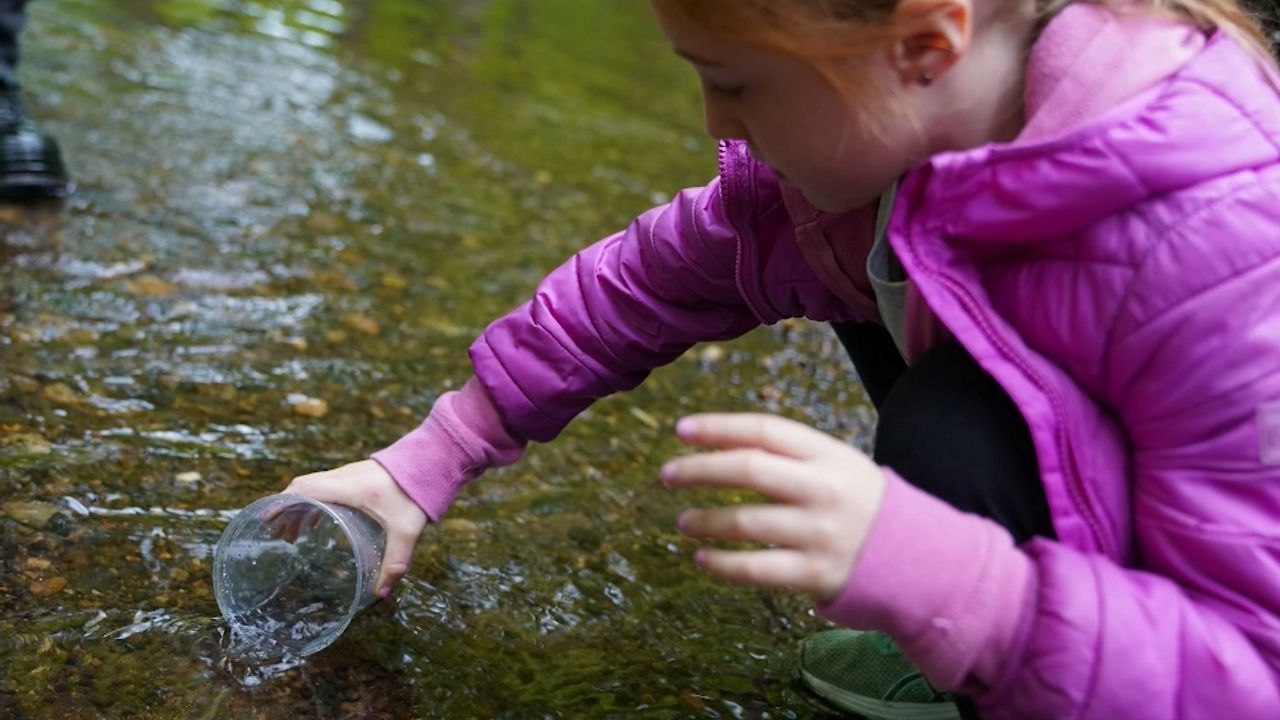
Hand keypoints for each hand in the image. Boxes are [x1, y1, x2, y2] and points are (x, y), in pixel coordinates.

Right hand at [285, 460, 426, 596]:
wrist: (434, 459)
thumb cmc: (417, 492)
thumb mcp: (407, 530)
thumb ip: (395, 561)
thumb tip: (381, 592)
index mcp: (346, 487)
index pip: (303, 488)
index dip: (281, 503)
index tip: (266, 520)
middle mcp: (343, 478)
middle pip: (302, 488)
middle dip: (286, 510)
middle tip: (277, 535)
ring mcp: (350, 475)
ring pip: (314, 487)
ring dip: (300, 507)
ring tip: (292, 535)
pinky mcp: (359, 477)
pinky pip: (328, 488)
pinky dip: (317, 503)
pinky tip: (319, 521)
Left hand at [662, 413, 886, 603]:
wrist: (918, 558)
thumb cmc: (859, 504)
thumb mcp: (836, 466)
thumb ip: (788, 455)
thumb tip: (719, 445)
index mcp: (829, 454)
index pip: (765, 430)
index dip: (719, 427)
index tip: (682, 429)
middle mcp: (824, 489)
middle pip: (750, 468)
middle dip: (700, 469)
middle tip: (668, 474)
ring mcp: (821, 533)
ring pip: (746, 521)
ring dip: (706, 520)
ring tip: (684, 521)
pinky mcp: (817, 573)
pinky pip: (756, 569)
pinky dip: (722, 564)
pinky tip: (702, 558)